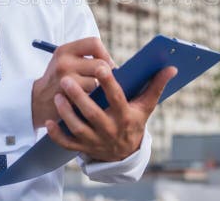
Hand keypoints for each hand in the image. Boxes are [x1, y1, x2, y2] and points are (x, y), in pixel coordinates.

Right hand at [31, 37, 115, 127]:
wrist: (37, 101)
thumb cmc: (59, 80)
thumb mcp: (66, 62)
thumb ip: (86, 58)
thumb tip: (116, 66)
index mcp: (65, 50)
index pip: (94, 43)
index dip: (105, 54)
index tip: (107, 65)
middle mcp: (64, 62)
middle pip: (100, 65)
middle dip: (107, 75)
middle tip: (107, 83)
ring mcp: (65, 81)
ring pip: (98, 83)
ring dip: (101, 90)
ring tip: (97, 93)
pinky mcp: (67, 98)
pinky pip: (91, 98)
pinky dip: (95, 101)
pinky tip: (91, 102)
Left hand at [45, 62, 177, 161]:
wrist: (125, 153)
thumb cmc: (134, 120)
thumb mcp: (146, 106)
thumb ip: (156, 85)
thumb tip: (171, 67)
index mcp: (125, 116)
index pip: (117, 98)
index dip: (109, 83)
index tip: (102, 66)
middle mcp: (110, 129)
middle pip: (93, 114)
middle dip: (79, 97)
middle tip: (66, 80)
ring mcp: (96, 140)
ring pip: (78, 128)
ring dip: (66, 113)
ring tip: (58, 96)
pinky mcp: (83, 148)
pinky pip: (68, 144)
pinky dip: (57, 135)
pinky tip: (48, 123)